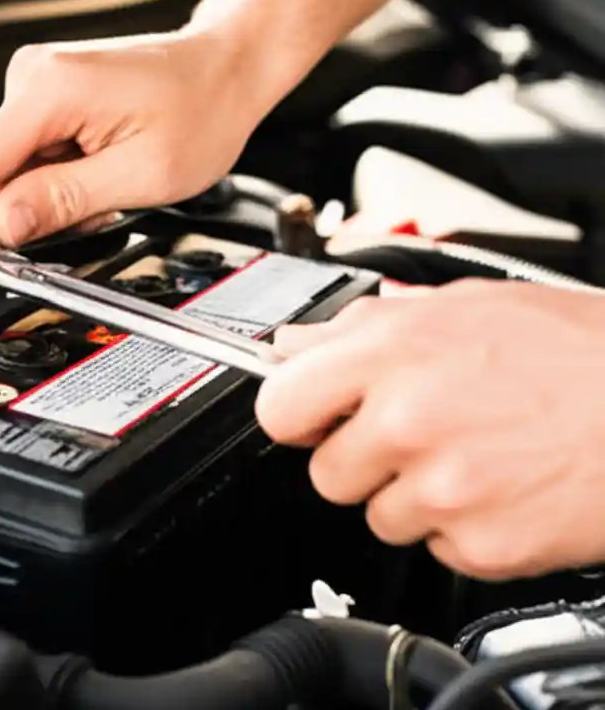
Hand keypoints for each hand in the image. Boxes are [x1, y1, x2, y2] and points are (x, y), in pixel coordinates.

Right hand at [0, 30, 274, 245]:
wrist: (224, 70)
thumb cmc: (200, 110)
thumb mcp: (140, 176)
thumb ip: (62, 202)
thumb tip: (4, 225)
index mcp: (50, 94)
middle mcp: (32, 79)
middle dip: (21, 211)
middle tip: (87, 206)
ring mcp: (35, 86)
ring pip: (11, 173)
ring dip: (47, 193)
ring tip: (108, 176)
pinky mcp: (44, 98)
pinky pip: (27, 157)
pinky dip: (53, 177)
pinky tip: (97, 166)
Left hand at [255, 279, 604, 579]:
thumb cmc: (585, 353)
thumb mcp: (468, 306)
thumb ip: (367, 326)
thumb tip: (295, 343)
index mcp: (396, 354)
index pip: (278, 405)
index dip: (297, 414)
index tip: (315, 416)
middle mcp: (409, 422)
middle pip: (326, 472)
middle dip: (363, 459)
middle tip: (420, 435)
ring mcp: (444, 489)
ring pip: (379, 516)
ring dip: (414, 495)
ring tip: (477, 456)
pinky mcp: (481, 545)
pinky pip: (436, 547)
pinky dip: (463, 528)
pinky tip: (505, 487)